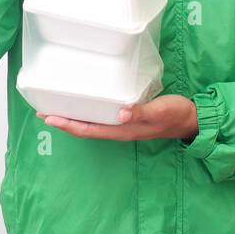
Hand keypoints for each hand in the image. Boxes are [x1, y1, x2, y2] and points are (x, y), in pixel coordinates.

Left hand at [36, 94, 198, 141]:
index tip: (49, 118)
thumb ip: (140, 112)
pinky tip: (85, 103)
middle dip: (64, 122)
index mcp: (123, 130)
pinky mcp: (128, 117)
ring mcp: (124, 125)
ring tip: (57, 109)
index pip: (89, 130)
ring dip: (74, 117)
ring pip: (93, 124)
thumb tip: (120, 114)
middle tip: (43, 112)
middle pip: (86, 129)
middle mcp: (119, 130)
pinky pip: (102, 117)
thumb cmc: (175, 114)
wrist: (191, 118)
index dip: (68, 125)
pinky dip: (89, 111)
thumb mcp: (159, 111)